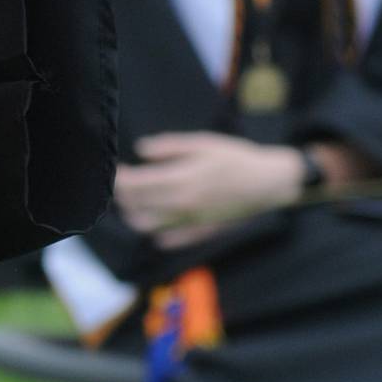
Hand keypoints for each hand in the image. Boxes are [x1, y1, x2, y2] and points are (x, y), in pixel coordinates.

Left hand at [115, 132, 304, 242]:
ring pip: (146, 226)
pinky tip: (155, 214)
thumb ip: (169, 147)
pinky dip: (154, 229)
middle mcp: (182, 205)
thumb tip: (141, 149)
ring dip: (133, 213)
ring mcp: (189, 222)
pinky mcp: (198, 233)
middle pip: (135, 206)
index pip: (135, 185)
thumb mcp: (202, 143)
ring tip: (134, 198)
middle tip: (120, 181)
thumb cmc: (236, 158)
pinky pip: (166, 239)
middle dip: (121, 194)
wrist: (267, 184)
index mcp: (181, 180)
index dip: (118, 178)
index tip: (114, 168)